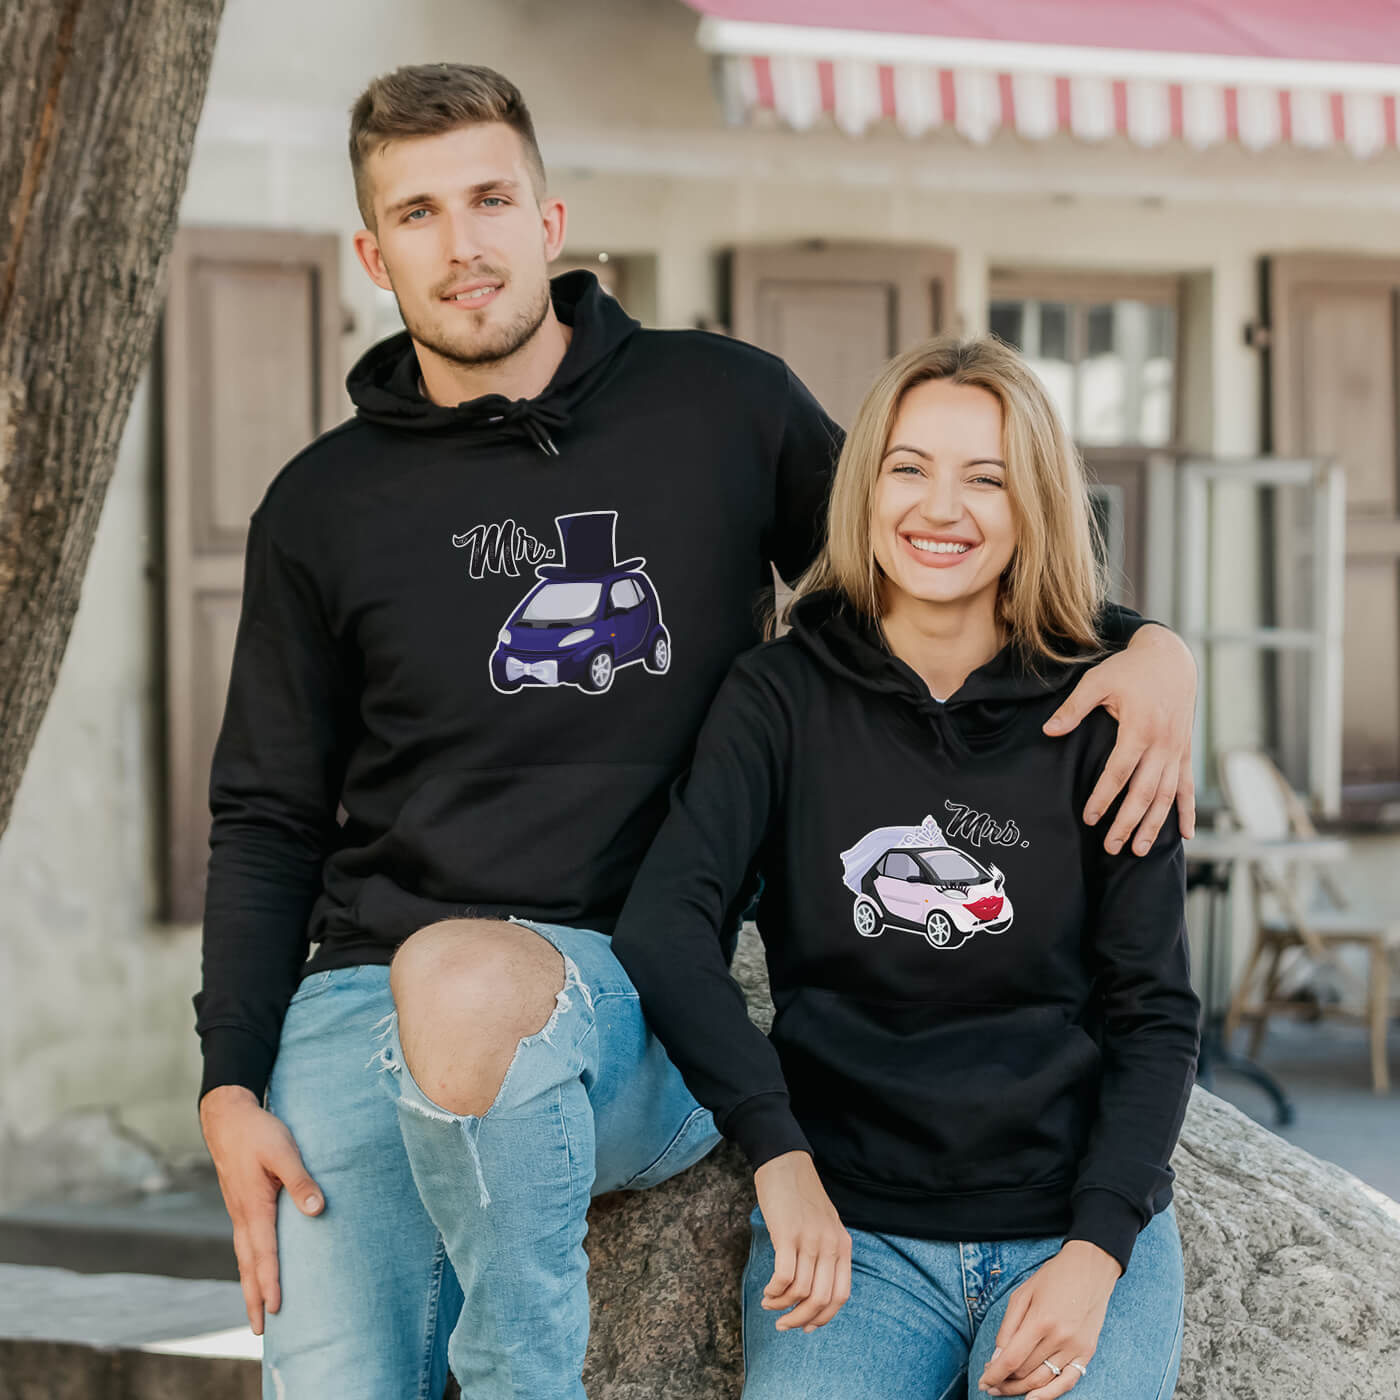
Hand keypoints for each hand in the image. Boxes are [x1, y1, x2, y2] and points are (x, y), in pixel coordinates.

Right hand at [200, 1085, 323, 1334]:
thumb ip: (301, 1179)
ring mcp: (239, 1211)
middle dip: (254, 1297)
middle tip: (259, 1330)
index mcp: (254, 1207)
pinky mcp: (241, 1204)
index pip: (264, 1254)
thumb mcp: (284, 1150)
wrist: (227, 1117)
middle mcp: (243, 1216)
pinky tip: (256, 1268)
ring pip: (244, 1256)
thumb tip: (317, 1210)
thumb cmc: (258, 1132)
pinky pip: (245, 1243)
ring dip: (250, 1284)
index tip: (277, 1309)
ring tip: (257, 1310)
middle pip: (248, 1265)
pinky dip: (249, 1263)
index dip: (271, 1282)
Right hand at [753, 1151, 851, 1332]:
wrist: (784, 1161)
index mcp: (843, 1244)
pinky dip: (774, 1291)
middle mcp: (830, 1244)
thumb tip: (814, 1291)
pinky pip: (783, 1277)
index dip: (823, 1318)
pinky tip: (767, 1291)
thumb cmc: (800, 1195)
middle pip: (820, 1299)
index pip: (841, 1296)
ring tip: (769, 1303)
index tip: (806, 1327)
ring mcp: (810, 1239)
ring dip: (781, 1306)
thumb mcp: (824, 1224)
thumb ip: (825, 1253)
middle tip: (782, 1325)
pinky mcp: (787, 1233)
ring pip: (800, 1291)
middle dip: (799, 1320)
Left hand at [977, 1241, 1119, 1397]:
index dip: (994, 1374)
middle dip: (1004, 1381)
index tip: (983, 1381)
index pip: (1012, 1358)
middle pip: (1026, 1372)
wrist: (1090, 1269)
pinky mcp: (1087, 1352)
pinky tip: (1033, 1398)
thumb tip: (997, 1356)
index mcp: (1040, 1320)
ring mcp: (1075, 1348)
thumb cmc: (1052, 1277)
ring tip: (1005, 1389)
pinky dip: (1050, 1394)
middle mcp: (1059, 1338)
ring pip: (1043, 1380)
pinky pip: (1068, 1382)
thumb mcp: (1022, 1294)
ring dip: (1021, 1389)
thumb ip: (1008, 1327)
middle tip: (990, 1383)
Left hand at [1044, 624, 1196, 853]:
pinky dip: (1187, 811)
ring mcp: (1177, 749)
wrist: (1170, 658)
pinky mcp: (1185, 751)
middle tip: (1112, 847)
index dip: (1104, 797)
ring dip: (1154, 825)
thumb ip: (1073, 708)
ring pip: (1167, 795)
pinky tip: (1184, 835)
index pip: (1119, 772)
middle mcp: (1163, 744)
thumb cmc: (1129, 670)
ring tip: (1140, 850)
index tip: (1089, 817)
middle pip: (1144, 792)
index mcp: (1140, 728)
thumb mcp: (1097, 681)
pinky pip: (1187, 786)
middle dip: (1128, 822)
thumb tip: (1048, 731)